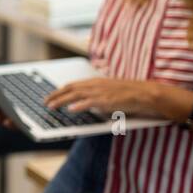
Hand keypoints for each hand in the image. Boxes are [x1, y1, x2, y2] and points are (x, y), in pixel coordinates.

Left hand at [44, 77, 181, 119]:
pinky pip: (90, 103)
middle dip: (56, 95)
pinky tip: (70, 109)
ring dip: (61, 101)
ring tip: (51, 106)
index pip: (73, 84)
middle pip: (71, 88)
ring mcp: (101, 92)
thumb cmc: (130, 95)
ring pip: (76, 95)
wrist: (147, 93)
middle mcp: (96, 85)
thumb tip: (85, 103)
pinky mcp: (108, 100)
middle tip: (45, 102)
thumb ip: (97, 96)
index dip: (60, 90)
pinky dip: (79, 105)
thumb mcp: (110, 92)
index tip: (50, 95)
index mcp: (97, 82)